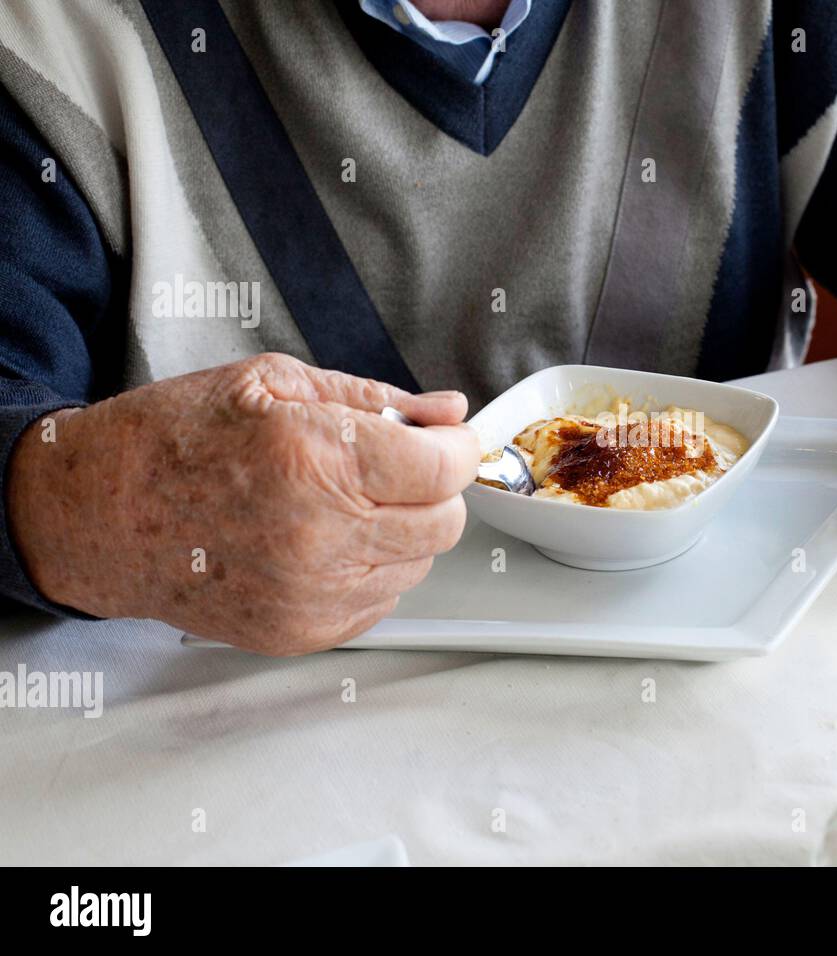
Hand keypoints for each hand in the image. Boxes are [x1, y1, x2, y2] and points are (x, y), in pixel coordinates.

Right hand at [6, 353, 478, 654]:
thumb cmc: (175, 441)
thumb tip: (447, 411)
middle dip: (433, 489)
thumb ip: (377, 399)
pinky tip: (323, 540)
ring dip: (401, 531)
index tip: (446, 439)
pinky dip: (370, 569)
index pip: (444, 469)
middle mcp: (319, 536)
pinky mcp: (301, 632)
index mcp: (315, 460)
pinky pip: (382, 601)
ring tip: (340, 501)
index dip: (456, 448)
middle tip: (394, 466)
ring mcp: (310, 594)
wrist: (102, 512)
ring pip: (418, 564)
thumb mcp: (275, 383)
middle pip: (445, 524)